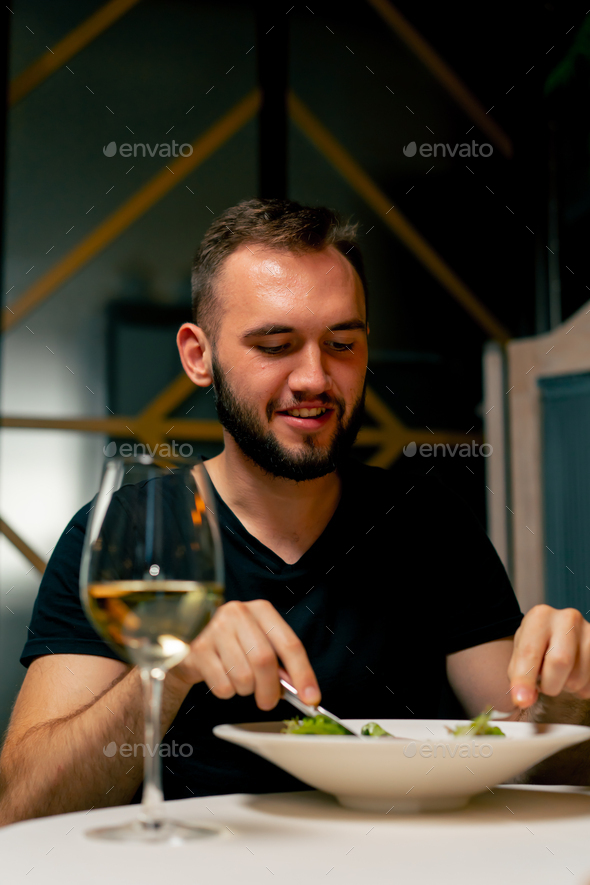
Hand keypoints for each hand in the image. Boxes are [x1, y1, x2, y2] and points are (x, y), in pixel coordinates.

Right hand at [169, 599, 320, 710]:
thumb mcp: (260, 644)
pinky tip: (222, 677)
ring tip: (240, 681)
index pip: (290, 644)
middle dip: (270, 690)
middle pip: (265, 661)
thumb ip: (281, 664)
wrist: (191, 646)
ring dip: (246, 690)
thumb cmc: (234, 646)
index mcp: (261, 610)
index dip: (303, 674)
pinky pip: (223, 685)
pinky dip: (227, 691)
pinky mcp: (198, 649)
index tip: (312, 698)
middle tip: (268, 702)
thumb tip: (304, 692)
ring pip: (243, 676)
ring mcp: (215, 629)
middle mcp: (238, 613)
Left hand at [508, 604, 589, 708]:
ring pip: (578, 677)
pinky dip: (580, 689)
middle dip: (550, 684)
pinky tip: (573, 675)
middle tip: (545, 685)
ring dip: (566, 687)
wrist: (560, 633)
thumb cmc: (538, 644)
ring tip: (560, 674)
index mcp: (540, 617)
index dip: (524, 679)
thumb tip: (524, 700)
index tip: (521, 700)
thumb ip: (519, 675)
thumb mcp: (521, 651)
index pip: (530, 651)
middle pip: (560, 661)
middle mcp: (568, 619)